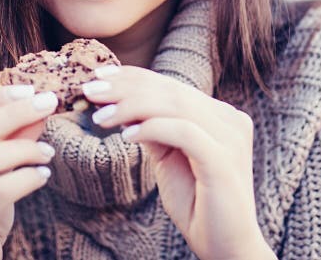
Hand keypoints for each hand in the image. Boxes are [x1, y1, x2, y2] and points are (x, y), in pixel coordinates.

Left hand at [82, 65, 275, 259]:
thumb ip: (154, 129)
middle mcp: (230, 120)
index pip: (172, 85)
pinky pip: (183, 132)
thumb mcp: (169, 158)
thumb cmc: (197, 203)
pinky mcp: (223, 159)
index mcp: (220, 115)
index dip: (134, 77)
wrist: (226, 249)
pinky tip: (126, 135)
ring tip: (100, 117)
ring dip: (131, 106)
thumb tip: (121, 103)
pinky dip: (152, 128)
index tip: (99, 78)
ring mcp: (230, 138)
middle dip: (126, 88)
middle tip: (89, 91)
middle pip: (171, 91)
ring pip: (175, 105)